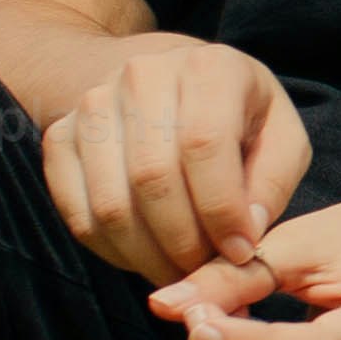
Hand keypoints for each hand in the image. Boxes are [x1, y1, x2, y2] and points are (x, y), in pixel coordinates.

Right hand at [38, 33, 310, 284]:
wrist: (169, 82)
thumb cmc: (239, 117)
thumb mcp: (281, 137)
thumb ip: (272, 184)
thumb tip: (242, 235)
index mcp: (208, 69)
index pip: (204, 144)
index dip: (221, 210)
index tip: (241, 252)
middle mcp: (142, 76)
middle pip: (152, 179)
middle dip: (184, 243)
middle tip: (208, 271)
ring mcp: (92, 105)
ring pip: (110, 204)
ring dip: (148, 255)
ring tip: (180, 270)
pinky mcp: (59, 138)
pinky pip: (78, 214)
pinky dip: (112, 251)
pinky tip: (145, 256)